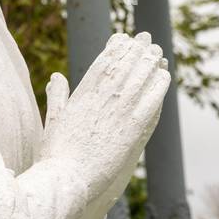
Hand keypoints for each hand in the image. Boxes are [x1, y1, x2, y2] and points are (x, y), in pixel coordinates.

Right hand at [41, 32, 169, 216]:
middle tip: (146, 39)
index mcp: (83, 95)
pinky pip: (152, 101)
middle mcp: (103, 99)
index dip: (116, 48)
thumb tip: (56, 76)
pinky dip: (159, 86)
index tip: (123, 38)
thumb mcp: (53, 120)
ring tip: (157, 53)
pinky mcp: (133, 129)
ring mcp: (119, 113)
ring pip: (140, 79)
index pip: (104, 63)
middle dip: (136, 50)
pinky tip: (164, 76)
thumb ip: (58, 95)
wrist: (67, 180)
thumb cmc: (55, 155)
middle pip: (125, 66)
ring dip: (150, 63)